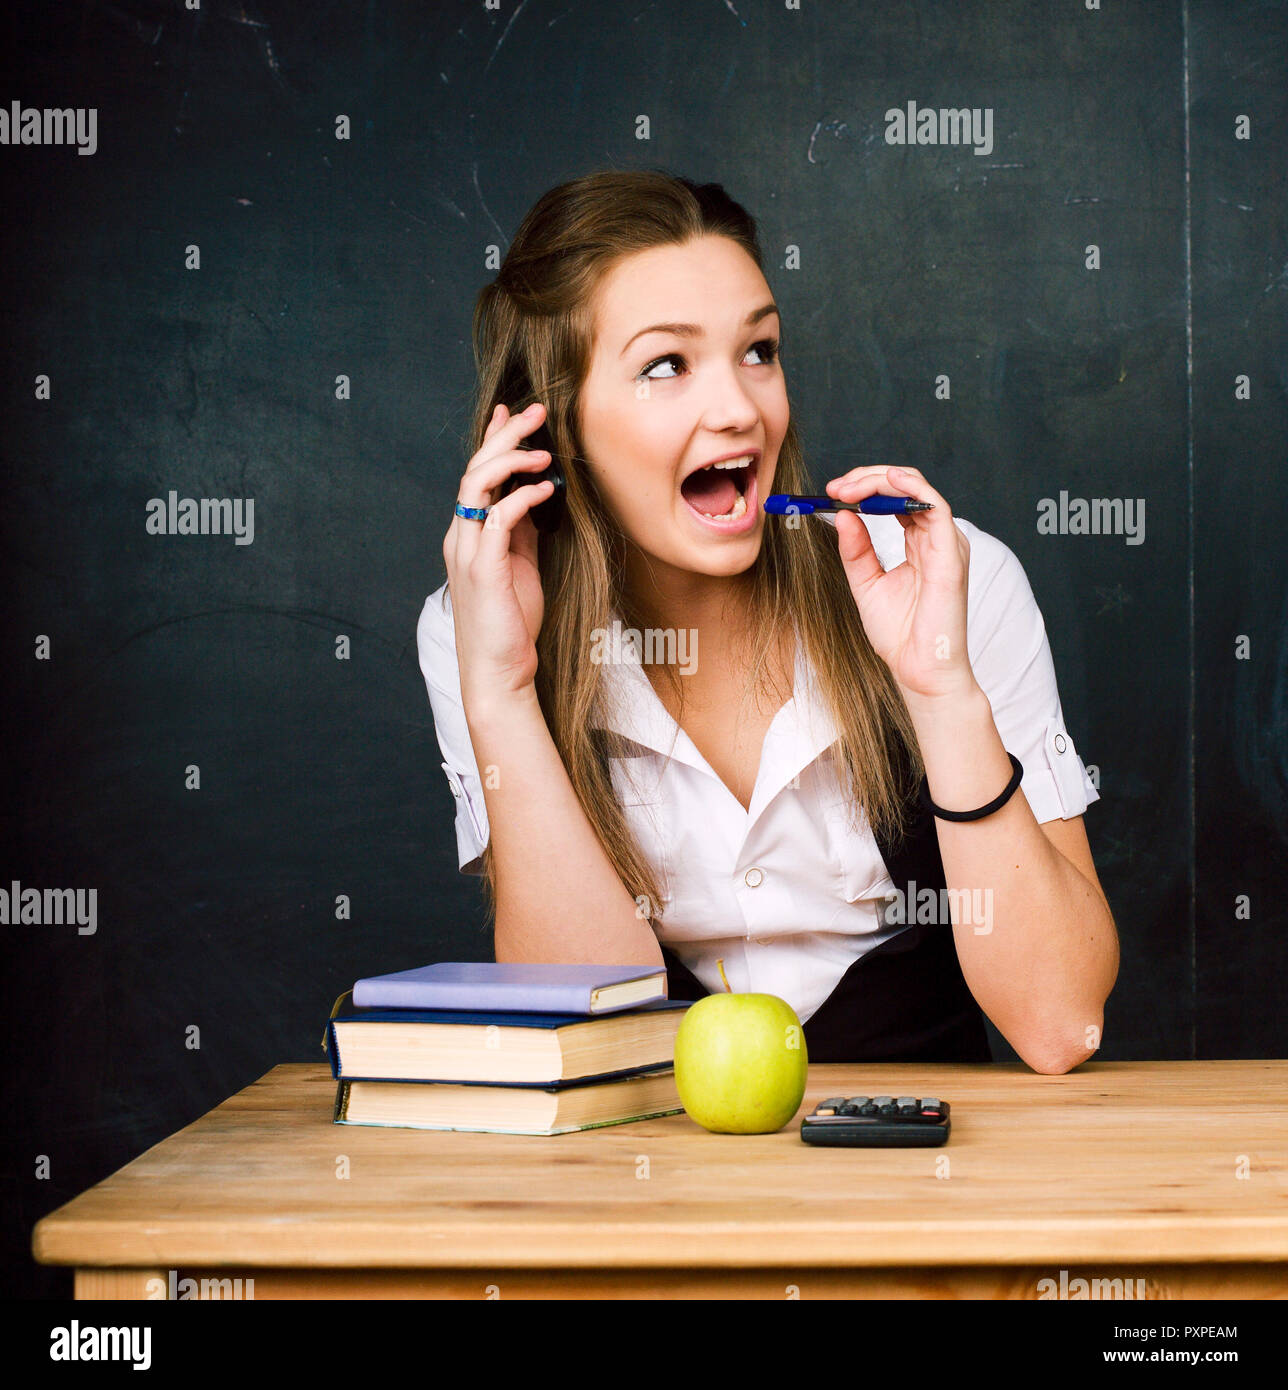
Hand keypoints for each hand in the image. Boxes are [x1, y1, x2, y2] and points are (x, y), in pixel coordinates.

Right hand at [442, 401, 555, 710]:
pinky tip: (547, 489)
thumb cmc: (510, 623)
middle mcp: (461, 536)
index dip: (492, 439)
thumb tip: (537, 498)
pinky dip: (522, 497)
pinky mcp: (483, 568)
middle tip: (535, 411)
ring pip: (477, 485)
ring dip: (511, 459)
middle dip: (505, 435)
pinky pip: (499, 519)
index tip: (512, 411)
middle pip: (475, 469)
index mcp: (468, 534)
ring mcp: (468, 551)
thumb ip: (522, 532)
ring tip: (543, 450)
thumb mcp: (520, 566)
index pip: (476, 474)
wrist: (498, 671)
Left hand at [825, 465, 977, 702]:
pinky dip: (911, 488)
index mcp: (920, 544)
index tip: (831, 493)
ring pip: (917, 489)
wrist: (918, 668)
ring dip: (880, 481)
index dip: (864, 488)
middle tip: (835, 488)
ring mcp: (946, 543)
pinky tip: (886, 482)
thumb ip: (856, 550)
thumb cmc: (900, 634)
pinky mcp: (950, 553)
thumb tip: (841, 515)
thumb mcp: (866, 584)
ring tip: (848, 488)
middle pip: (905, 488)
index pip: (896, 499)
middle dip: (867, 480)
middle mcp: (936, 538)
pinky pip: (935, 507)